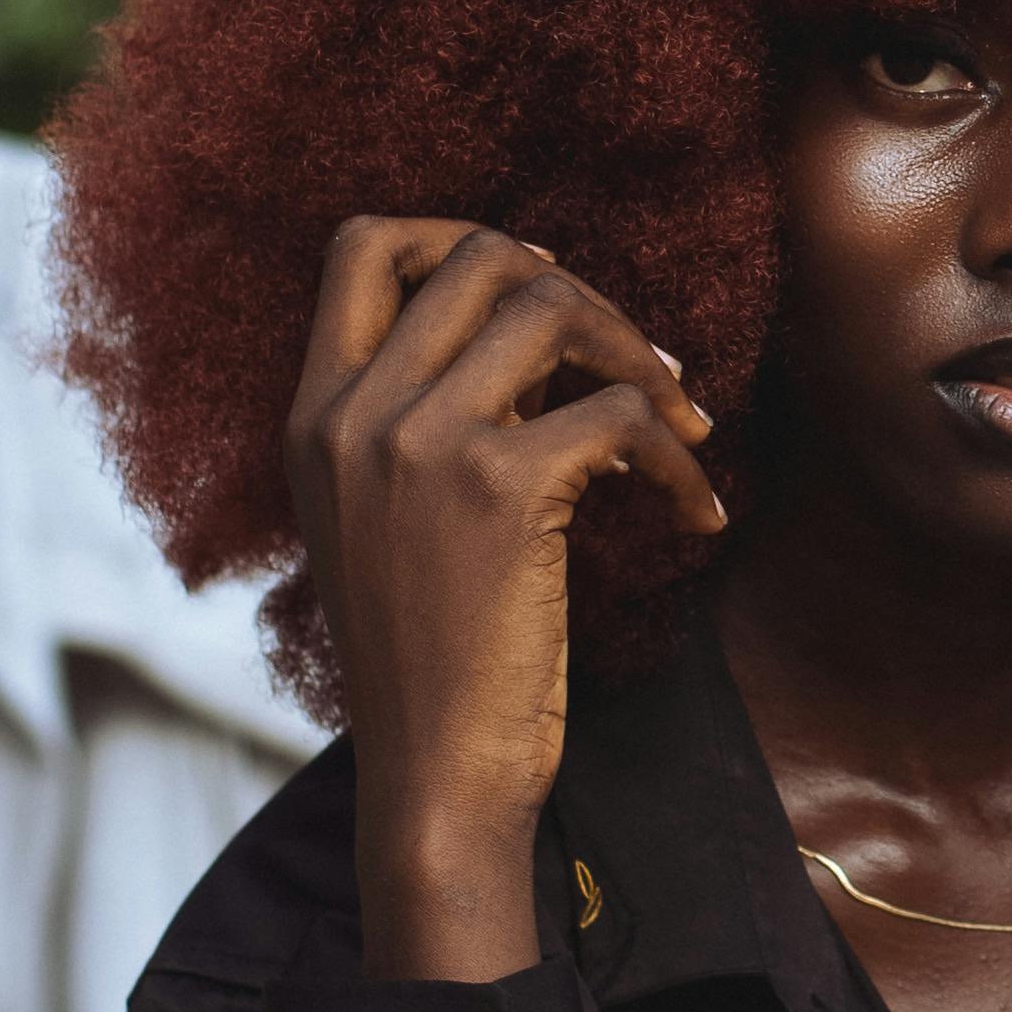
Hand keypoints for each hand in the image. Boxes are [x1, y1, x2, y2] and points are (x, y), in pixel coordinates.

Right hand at [286, 216, 722, 980]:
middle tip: (640, 365)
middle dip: (582, 293)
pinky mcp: (501, 488)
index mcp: (312, 416)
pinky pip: (622, 412)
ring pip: (552, 305)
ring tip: (685, 423)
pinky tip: (699, 514)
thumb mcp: (386, 521)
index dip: (460, 238)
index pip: (361, 246)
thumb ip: (424, 419)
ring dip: (643, 355)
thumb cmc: (428, 660)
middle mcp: (354, 414)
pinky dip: (681, 458)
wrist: (434, 774)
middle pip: (478, 256)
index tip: (537, 290)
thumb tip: (535, 331)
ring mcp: (421, 443)